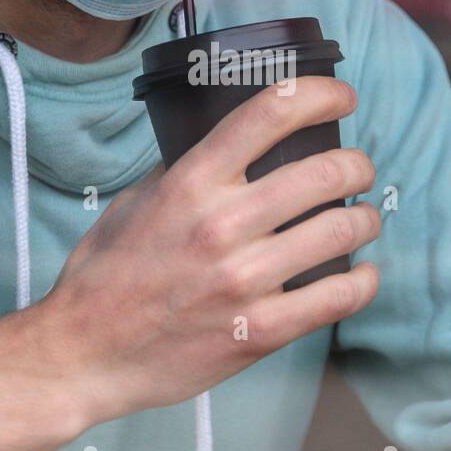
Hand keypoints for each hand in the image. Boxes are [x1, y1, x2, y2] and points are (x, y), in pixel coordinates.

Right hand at [0, 76, 379, 450]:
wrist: (85, 355)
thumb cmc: (105, 277)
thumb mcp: (134, 203)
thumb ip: (182, 170)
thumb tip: (230, 145)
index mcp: (190, 183)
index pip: (270, 114)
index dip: (320, 95)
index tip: (342, 97)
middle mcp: (221, 225)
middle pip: (324, 172)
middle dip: (357, 163)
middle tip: (357, 168)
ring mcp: (243, 281)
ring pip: (341, 230)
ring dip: (365, 219)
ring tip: (362, 219)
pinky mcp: (259, 332)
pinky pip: (338, 297)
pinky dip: (362, 281)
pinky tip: (362, 272)